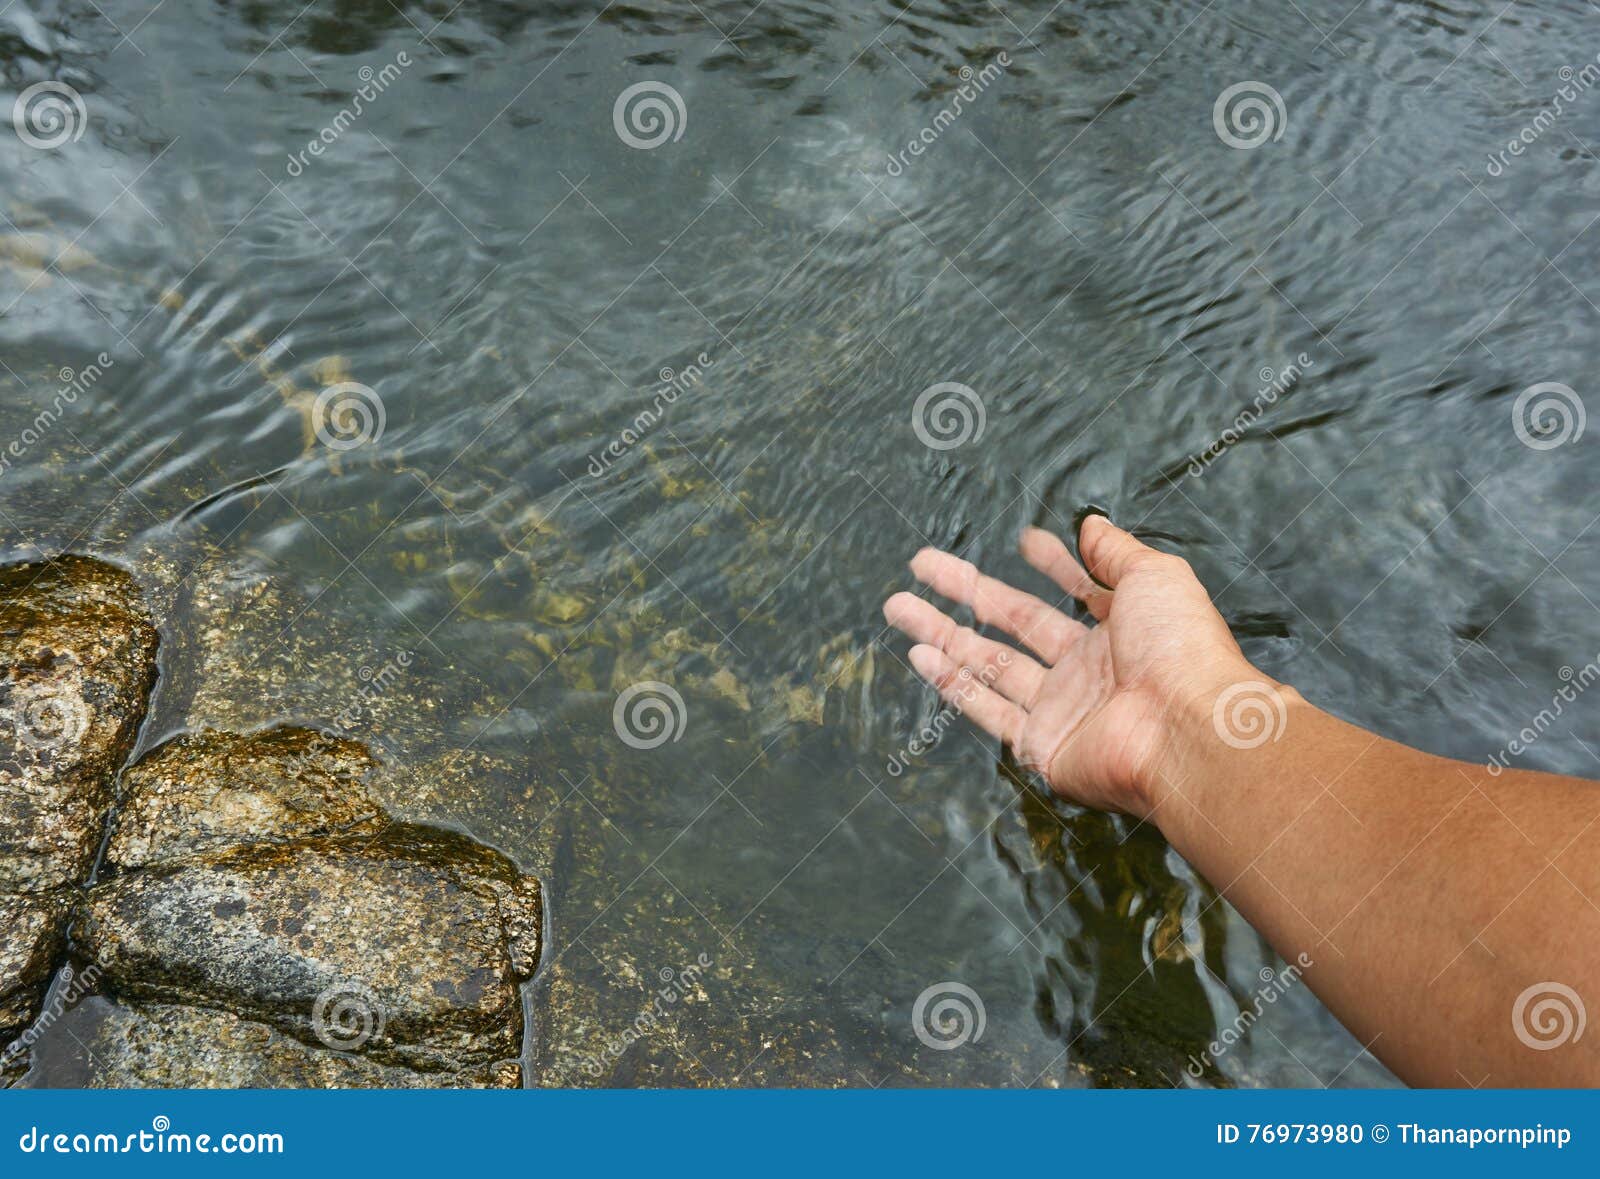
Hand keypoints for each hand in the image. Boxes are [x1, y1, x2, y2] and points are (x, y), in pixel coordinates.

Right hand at [883, 514, 1254, 817]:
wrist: (1186, 729)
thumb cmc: (1182, 650)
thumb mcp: (1156, 578)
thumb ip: (1117, 552)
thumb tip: (1091, 524)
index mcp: (1122, 633)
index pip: (1075, 593)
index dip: (1052, 565)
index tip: (1025, 541)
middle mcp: (1087, 672)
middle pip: (1014, 624)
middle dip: (967, 591)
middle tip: (923, 563)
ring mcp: (1061, 711)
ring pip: (987, 664)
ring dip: (940, 632)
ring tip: (896, 605)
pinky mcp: (1039, 747)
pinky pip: (986, 710)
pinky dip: (950, 684)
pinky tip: (918, 653)